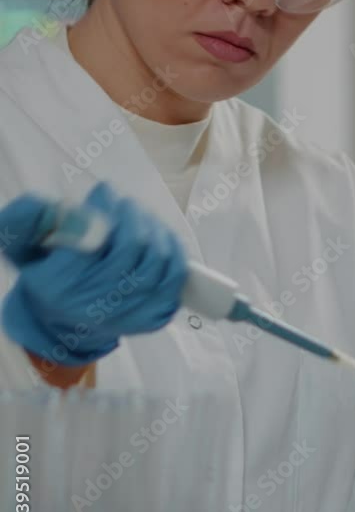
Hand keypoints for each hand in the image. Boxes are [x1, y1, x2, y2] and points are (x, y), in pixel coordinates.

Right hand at [0, 182, 187, 364]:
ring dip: (154, 228)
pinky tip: (159, 238)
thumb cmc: (46, 271)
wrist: (62, 320)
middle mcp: (94, 305)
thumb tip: (65, 208)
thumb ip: (31, 218)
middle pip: (132, 246)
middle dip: (132, 214)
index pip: (93, 238)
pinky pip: (174, 278)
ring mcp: (126, 314)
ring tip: (140, 218)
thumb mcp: (23, 243)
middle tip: (125, 204)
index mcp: (59, 285)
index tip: (104, 192)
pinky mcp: (151, 317)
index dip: (104, 209)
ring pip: (158, 259)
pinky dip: (173, 250)